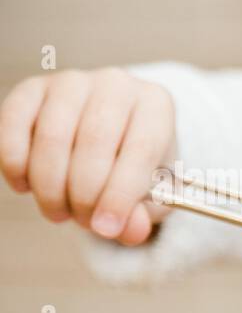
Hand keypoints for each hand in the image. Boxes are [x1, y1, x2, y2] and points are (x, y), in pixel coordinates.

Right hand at [0, 68, 175, 244]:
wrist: (113, 134)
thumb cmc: (136, 166)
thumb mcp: (153, 195)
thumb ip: (144, 214)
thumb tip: (128, 231)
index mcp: (156, 105)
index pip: (140, 149)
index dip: (119, 195)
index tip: (105, 229)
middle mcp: (116, 84)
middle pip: (93, 143)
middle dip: (83, 195)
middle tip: (81, 221)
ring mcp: (72, 81)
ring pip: (52, 138)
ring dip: (50, 186)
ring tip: (58, 211)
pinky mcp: (32, 87)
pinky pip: (13, 126)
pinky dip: (15, 164)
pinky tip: (26, 186)